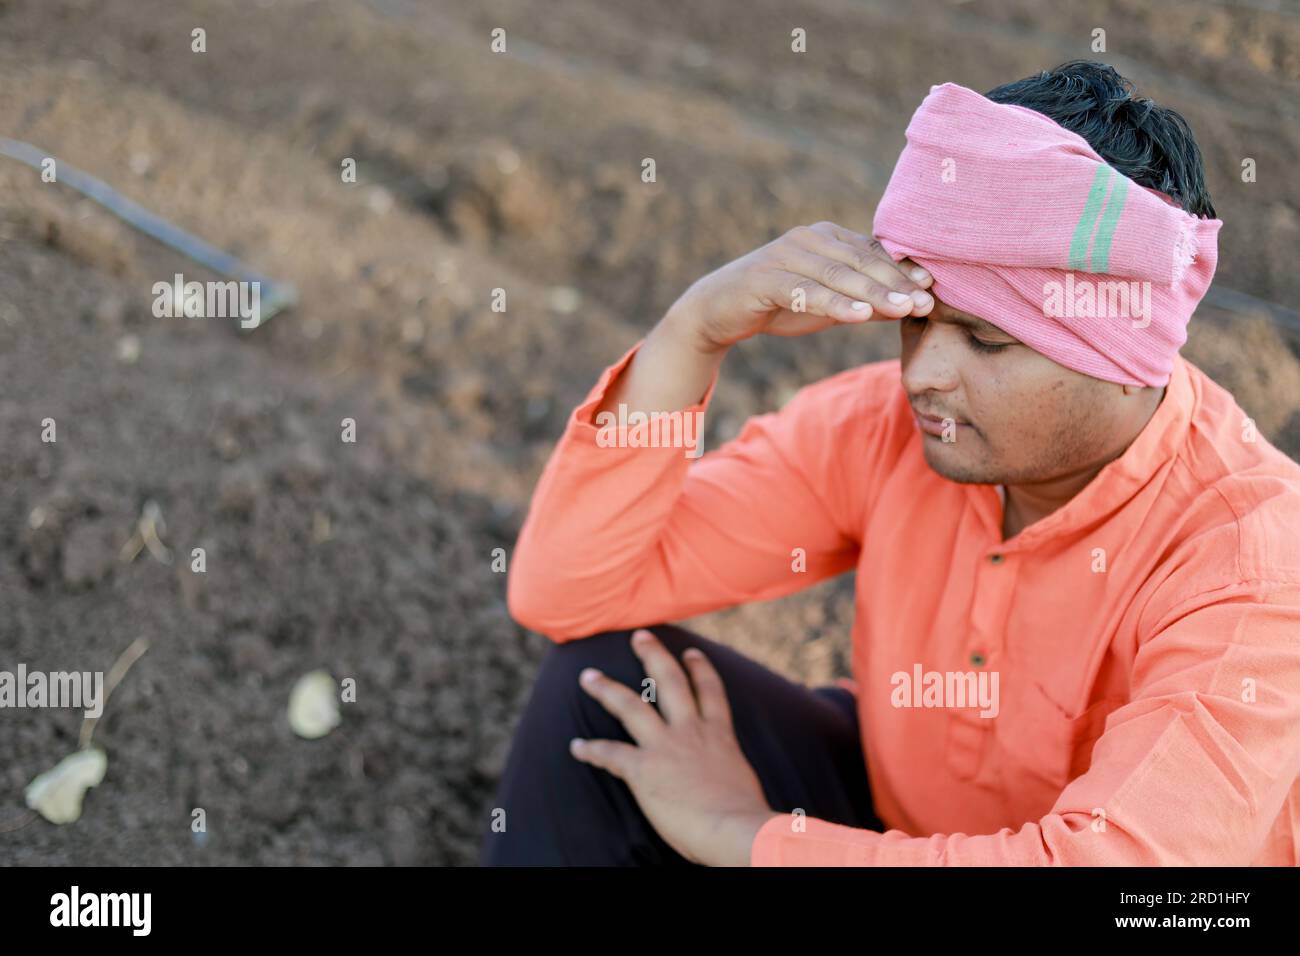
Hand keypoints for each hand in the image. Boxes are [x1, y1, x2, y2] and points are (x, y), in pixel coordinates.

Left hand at [569, 629, 780, 865]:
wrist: (736, 829)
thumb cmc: (747, 817)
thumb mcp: (743, 780)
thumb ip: (729, 771)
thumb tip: (730, 782)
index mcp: (719, 735)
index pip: (710, 692)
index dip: (700, 669)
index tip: (691, 652)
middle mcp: (691, 731)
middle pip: (669, 682)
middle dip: (652, 655)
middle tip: (639, 636)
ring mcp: (666, 747)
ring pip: (631, 706)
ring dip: (606, 689)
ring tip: (588, 676)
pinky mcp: (645, 769)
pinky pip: (611, 754)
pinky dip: (591, 750)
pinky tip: (576, 747)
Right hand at [672, 220, 934, 352]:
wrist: (718, 309)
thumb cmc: (777, 303)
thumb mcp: (826, 302)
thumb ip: (863, 299)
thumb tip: (910, 304)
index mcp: (826, 238)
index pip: (872, 252)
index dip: (902, 269)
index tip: (932, 286)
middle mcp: (808, 239)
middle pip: (861, 261)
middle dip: (895, 282)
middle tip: (926, 302)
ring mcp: (786, 256)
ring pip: (839, 276)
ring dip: (874, 293)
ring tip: (904, 308)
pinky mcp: (766, 279)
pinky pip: (807, 292)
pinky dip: (835, 304)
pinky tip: (859, 317)